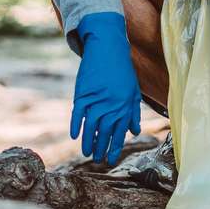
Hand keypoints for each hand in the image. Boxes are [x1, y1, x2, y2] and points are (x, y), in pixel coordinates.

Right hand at [70, 11, 141, 164]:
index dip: (115, 147)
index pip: (120, 132)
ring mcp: (96, 100)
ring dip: (89, 141)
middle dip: (101, 148)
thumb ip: (133, 112)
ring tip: (87, 153)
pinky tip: (74, 136)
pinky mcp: (83, 93)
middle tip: (97, 160)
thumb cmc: (122, 70)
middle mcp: (111, 105)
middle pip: (105, 132)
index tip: (111, 159)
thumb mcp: (133, 90)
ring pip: (91, 127)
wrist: (108, 48)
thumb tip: (134, 132)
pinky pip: (78, 114)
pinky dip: (76, 125)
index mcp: (125, 105)